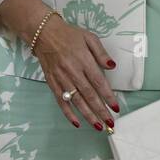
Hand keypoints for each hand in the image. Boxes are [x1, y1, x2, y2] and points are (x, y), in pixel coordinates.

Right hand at [33, 16, 119, 131]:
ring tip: (98, 126)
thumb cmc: (69, 35)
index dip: (108, 97)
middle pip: (89, 95)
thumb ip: (101, 53)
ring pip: (76, 101)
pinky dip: (68, 113)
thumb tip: (112, 66)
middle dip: (100, 111)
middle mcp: (72, 71)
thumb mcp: (89, 37)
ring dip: (87, 115)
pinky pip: (61, 101)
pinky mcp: (52, 83)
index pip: (99, 82)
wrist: (43, 33)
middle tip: (110, 122)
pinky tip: (76, 122)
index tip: (116, 107)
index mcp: (83, 60)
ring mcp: (61, 78)